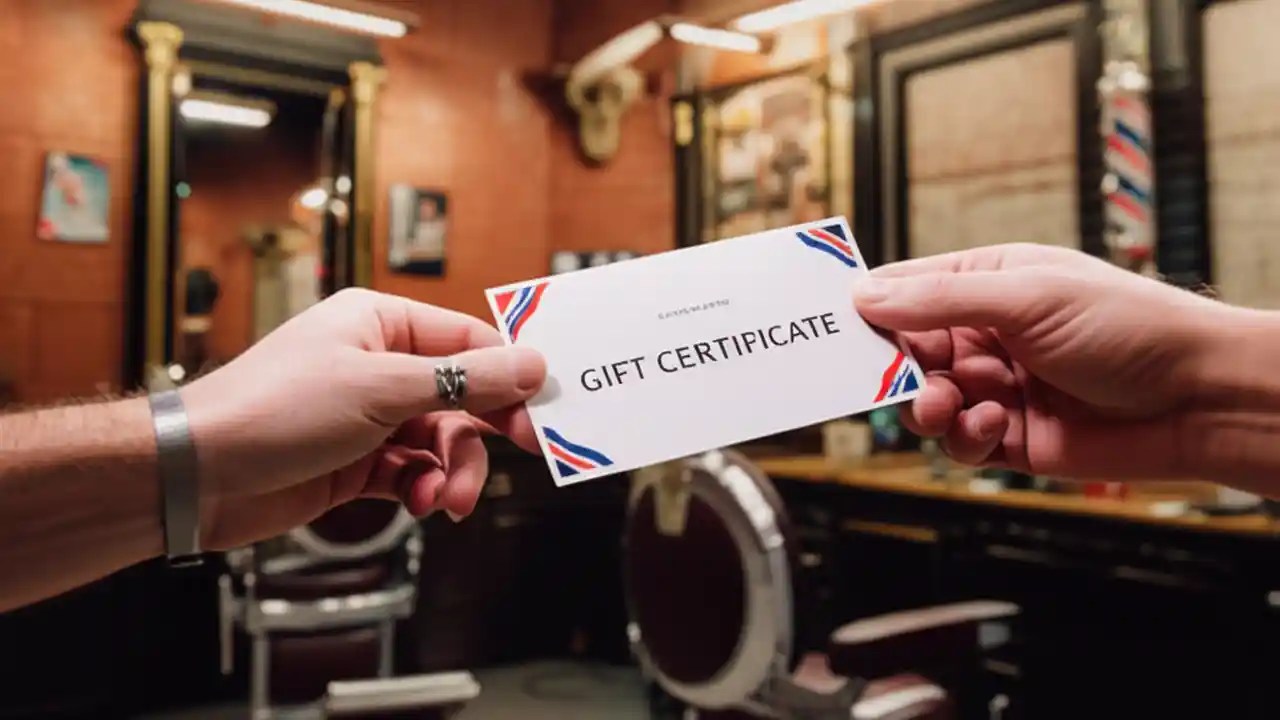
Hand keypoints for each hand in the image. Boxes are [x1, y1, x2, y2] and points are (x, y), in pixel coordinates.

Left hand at [179, 288, 546, 549]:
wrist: (200, 475)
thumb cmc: (276, 410)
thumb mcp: (382, 389)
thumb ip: (464, 380)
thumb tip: (531, 363)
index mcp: (381, 324)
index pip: (469, 342)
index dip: (510, 376)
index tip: (543, 408)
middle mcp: (378, 365)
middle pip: (461, 397)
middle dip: (483, 433)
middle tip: (521, 454)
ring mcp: (368, 417)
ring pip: (441, 442)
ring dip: (453, 472)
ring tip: (447, 500)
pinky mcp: (357, 462)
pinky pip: (414, 473)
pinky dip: (423, 490)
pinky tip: (419, 504)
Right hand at [853, 244, 1239, 479]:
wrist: (1197, 399)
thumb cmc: (1129, 327)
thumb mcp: (1027, 297)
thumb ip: (941, 300)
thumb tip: (865, 295)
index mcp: (988, 284)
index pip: (907, 292)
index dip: (869, 310)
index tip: (833, 329)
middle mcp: (987, 335)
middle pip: (905, 352)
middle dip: (895, 368)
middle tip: (891, 378)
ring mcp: (996, 387)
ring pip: (924, 402)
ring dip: (926, 407)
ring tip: (947, 407)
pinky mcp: (1009, 438)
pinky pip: (958, 443)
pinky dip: (963, 439)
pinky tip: (990, 428)